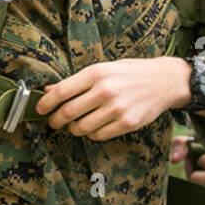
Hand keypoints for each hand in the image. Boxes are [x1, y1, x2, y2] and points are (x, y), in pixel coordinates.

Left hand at [38, 57, 188, 139]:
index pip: (61, 92)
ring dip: (73, 129)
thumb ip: (77, 81)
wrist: (164, 81)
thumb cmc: (131, 73)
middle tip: (53, 121)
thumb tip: (50, 90)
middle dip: (55, 120)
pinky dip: (91, 134)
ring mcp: (117, 109)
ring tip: (75, 124)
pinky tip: (94, 126)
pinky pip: (98, 135)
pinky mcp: (127, 123)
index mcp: (97, 73)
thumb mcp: (104, 69)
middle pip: (68, 112)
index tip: (40, 108)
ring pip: (81, 127)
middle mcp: (105, 91)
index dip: (45, 103)